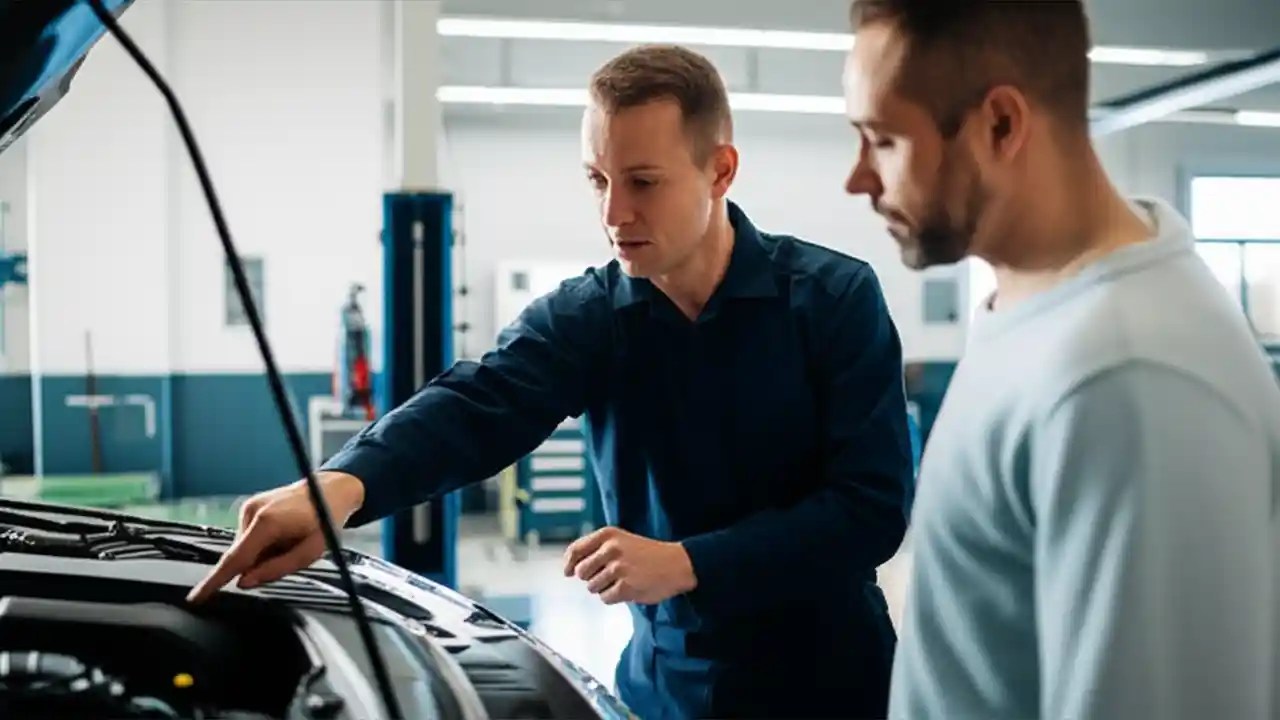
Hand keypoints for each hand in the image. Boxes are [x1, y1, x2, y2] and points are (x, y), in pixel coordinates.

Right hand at [185, 471, 365, 604]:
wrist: (332, 489)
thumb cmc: (326, 518)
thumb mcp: (310, 552)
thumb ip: (276, 569)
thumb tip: (244, 582)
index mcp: (267, 522)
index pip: (234, 560)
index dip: (213, 582)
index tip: (195, 598)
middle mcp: (252, 511)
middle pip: (241, 555)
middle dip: (258, 565)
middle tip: (289, 553)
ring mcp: (249, 506)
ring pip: (246, 548)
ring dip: (263, 554)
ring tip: (290, 541)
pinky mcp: (250, 505)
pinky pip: (250, 537)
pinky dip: (263, 543)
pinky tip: (283, 534)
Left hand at [563, 526, 696, 604]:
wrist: (676, 564)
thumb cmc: (646, 554)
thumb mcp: (620, 541)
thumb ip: (595, 550)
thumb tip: (568, 570)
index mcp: (608, 535)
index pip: (575, 550)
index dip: (568, 563)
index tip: (567, 572)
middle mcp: (611, 549)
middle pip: (581, 573)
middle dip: (590, 578)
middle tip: (608, 576)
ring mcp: (618, 568)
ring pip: (592, 587)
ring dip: (604, 588)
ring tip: (622, 580)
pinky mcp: (626, 586)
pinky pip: (605, 598)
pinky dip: (614, 597)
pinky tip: (628, 589)